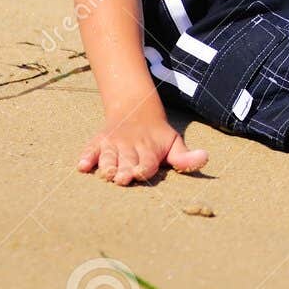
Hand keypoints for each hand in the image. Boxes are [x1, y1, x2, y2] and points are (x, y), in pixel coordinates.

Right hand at [77, 101, 207, 185]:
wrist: (136, 110)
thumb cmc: (158, 136)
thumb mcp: (174, 143)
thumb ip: (186, 157)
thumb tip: (205, 157)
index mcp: (149, 151)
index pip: (147, 163)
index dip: (144, 168)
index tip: (141, 173)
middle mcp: (130, 148)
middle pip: (126, 162)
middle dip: (124, 170)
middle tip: (122, 178)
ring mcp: (113, 145)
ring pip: (108, 157)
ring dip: (107, 165)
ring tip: (107, 173)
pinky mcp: (99, 142)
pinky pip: (90, 149)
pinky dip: (86, 156)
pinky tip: (82, 165)